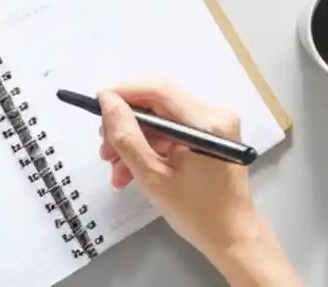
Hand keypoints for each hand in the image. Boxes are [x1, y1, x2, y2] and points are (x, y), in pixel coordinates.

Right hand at [99, 82, 308, 286]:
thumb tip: (106, 101)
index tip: (95, 104)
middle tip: (104, 148)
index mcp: (206, 123)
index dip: (123, 93)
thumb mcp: (152, 177)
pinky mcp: (209, 134)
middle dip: (126, 124)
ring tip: (114, 166)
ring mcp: (213, 124)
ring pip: (160, 118)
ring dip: (134, 139)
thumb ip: (126, 136)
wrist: (232, 237)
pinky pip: (170, 130)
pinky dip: (149, 146)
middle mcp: (214, 114)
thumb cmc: (197, 213)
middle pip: (158, 103)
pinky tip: (131, 169)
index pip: (158, 91)